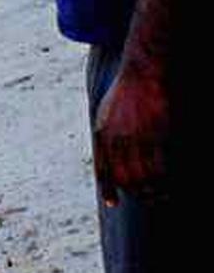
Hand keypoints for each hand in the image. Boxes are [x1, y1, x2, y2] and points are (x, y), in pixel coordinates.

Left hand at [93, 63, 170, 205]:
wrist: (143, 69)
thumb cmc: (128, 88)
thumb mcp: (108, 109)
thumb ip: (108, 131)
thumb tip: (110, 150)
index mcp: (101, 131)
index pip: (102, 168)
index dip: (107, 188)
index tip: (112, 204)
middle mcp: (114, 137)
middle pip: (123, 178)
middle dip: (135, 193)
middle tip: (149, 199)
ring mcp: (134, 137)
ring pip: (142, 176)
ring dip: (152, 190)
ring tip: (162, 195)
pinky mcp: (154, 134)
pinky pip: (159, 166)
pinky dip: (165, 180)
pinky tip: (171, 184)